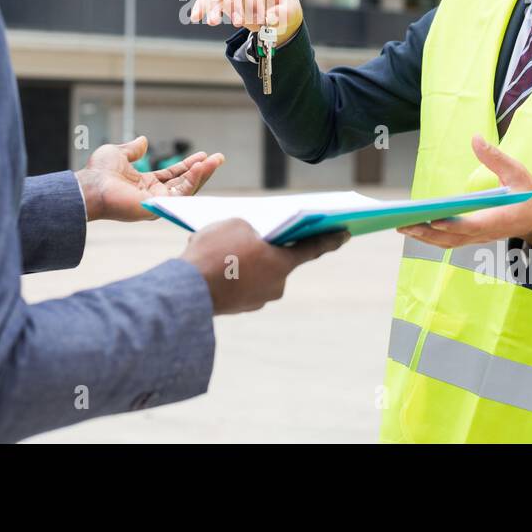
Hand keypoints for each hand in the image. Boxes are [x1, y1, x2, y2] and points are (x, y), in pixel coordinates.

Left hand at [75, 136, 223, 222]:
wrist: (90, 186)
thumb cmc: (98, 173)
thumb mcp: (118, 153)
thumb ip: (133, 149)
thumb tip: (143, 140)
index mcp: (145, 184)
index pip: (173, 175)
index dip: (188, 165)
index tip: (204, 155)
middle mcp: (154, 195)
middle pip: (185, 183)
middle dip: (203, 171)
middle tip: (219, 158)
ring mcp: (157, 203)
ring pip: (187, 190)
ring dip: (202, 175)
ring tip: (215, 161)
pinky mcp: (158, 208)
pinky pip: (181, 195)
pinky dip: (193, 181)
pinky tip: (201, 168)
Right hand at [180, 219, 349, 314]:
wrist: (187, 291)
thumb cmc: (216, 252)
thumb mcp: (237, 224)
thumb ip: (253, 229)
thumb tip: (252, 239)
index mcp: (282, 264)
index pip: (313, 248)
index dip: (330, 238)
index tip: (345, 234)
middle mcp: (275, 286)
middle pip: (278, 259)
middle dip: (269, 246)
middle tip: (256, 231)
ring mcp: (256, 300)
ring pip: (256, 272)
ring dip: (246, 259)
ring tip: (222, 246)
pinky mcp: (237, 307)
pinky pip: (240, 283)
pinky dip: (232, 272)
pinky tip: (213, 262)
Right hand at [189, 0, 303, 44]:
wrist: (277, 15)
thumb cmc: (284, 10)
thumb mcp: (291, 12)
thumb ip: (284, 14)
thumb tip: (270, 18)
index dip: (256, 0)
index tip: (262, 20)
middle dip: (233, 2)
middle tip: (238, 23)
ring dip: (214, 5)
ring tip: (214, 22)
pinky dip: (201, 6)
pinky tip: (196, 18)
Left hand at [396, 133, 531, 248]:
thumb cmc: (529, 194)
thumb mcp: (518, 172)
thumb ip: (496, 158)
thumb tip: (475, 138)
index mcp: (501, 218)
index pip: (474, 225)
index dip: (454, 225)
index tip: (434, 220)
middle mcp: (488, 233)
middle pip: (454, 238)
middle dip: (428, 233)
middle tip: (403, 224)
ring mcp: (480, 238)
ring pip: (450, 243)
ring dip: (425, 238)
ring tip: (402, 227)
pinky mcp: (475, 238)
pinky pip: (451, 242)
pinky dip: (432, 238)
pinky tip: (415, 229)